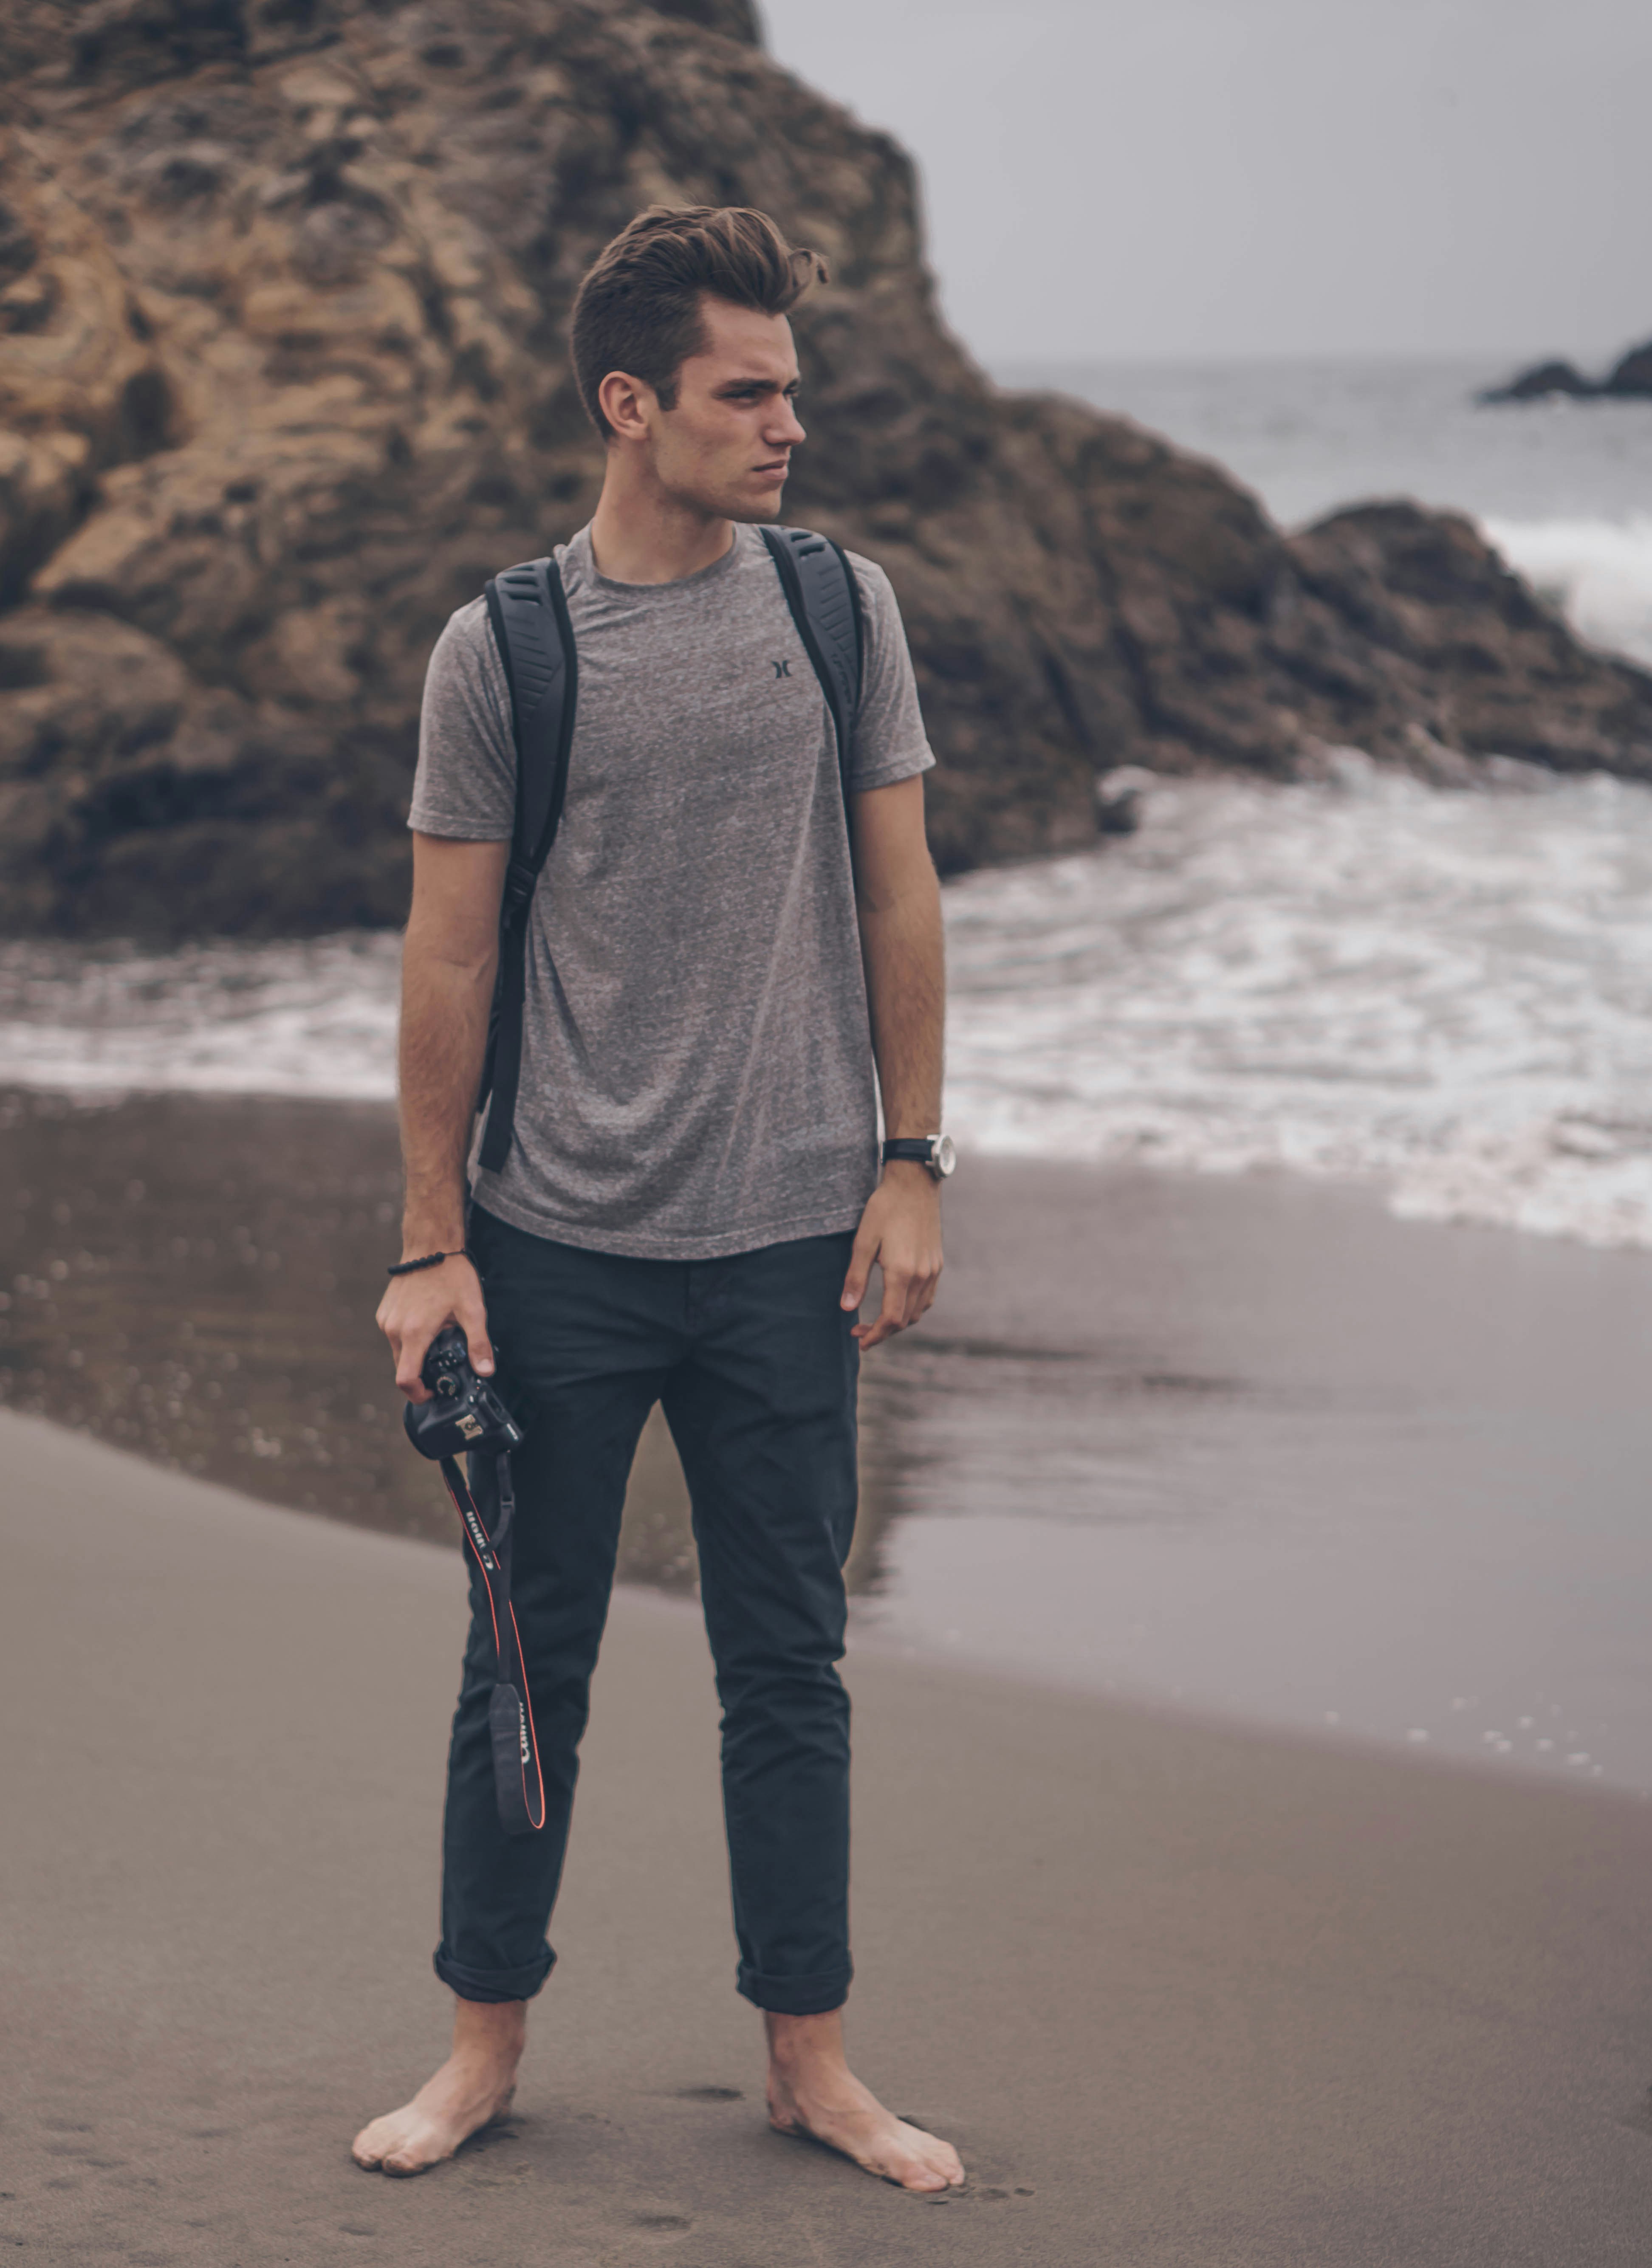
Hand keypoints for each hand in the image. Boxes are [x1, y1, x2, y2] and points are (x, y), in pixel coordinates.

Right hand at [376, 1253, 493, 1401]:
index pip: (406, 1380)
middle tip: (442, 1367)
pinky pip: (394, 1335)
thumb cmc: (451, 1275)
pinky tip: (427, 1325)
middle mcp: (394, 1329)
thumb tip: (486, 1371)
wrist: (430, 1245)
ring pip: (398, 1351)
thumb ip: (479, 1344)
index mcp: (414, 1334)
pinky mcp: (384, 1311)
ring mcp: (386, 1320)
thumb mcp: (473, 1310)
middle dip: (420, 1375)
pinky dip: (408, 1339)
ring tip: (438, 1339)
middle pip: (402, 1368)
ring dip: (416, 1354)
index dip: (418, 1395)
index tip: (432, 1393)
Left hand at [840, 1163, 942, 1348]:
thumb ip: (855, 1277)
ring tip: (876, 1321)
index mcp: (902, 1273)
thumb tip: (846, 1308)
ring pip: (918, 1311)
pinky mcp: (937, 1263)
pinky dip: (912, 1308)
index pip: (891, 1319)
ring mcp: (933, 1270)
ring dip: (898, 1322)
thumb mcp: (863, 1241)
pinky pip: (927, 1297)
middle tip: (859, 1331)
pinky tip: (897, 1302)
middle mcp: (922, 1276)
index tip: (859, 1341)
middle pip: (905, 1320)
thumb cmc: (885, 1208)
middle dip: (883, 1332)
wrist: (914, 1183)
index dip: (875, 1335)